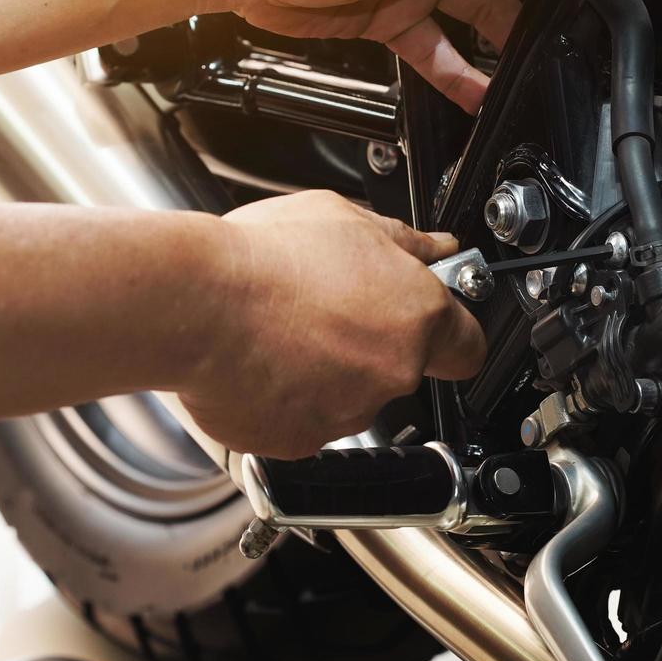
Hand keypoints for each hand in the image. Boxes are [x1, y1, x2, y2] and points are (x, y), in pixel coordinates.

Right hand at [179, 190, 486, 457]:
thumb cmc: (264, 258)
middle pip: (401, 367)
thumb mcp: (345, 218)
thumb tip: (434, 246)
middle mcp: (391, 371)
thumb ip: (404, 240)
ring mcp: (346, 413)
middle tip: (328, 307)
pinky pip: (303, 421)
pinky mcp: (298, 442)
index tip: (434, 323)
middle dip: (371, 342)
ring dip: (328, 370)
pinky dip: (287, 398)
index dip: (451, 333)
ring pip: (351, 395)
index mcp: (416, 315)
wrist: (193, 305)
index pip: (468, 346)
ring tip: (284, 329)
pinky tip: (263, 360)